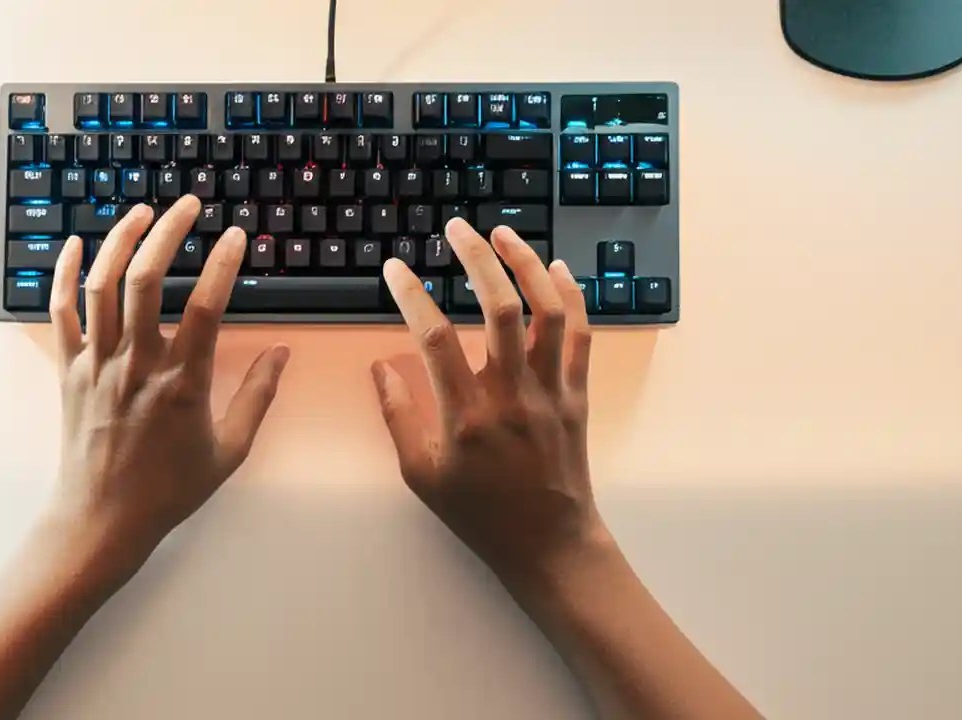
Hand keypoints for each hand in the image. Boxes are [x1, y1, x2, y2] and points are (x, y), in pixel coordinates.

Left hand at [46, 196, 289, 590]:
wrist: (103, 520)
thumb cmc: (168, 489)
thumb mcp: (230, 449)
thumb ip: (259, 396)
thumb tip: (283, 352)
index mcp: (183, 382)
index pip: (206, 305)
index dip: (224, 263)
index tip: (237, 235)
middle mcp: (137, 364)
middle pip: (147, 279)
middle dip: (168, 232)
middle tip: (187, 206)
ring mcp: (98, 364)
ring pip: (102, 286)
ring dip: (120, 241)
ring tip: (141, 212)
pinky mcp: (69, 371)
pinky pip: (60, 313)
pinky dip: (63, 274)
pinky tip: (75, 245)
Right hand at [372, 218, 605, 588]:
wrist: (548, 543)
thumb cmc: (480, 513)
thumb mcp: (421, 475)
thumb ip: (398, 417)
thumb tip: (380, 366)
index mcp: (464, 417)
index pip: (433, 338)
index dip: (412, 295)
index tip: (396, 269)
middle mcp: (510, 396)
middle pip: (497, 309)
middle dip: (476, 259)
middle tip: (457, 229)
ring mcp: (550, 393)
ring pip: (546, 313)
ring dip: (526, 266)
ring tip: (504, 235)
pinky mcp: (577, 395)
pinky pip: (581, 336)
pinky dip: (571, 297)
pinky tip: (556, 270)